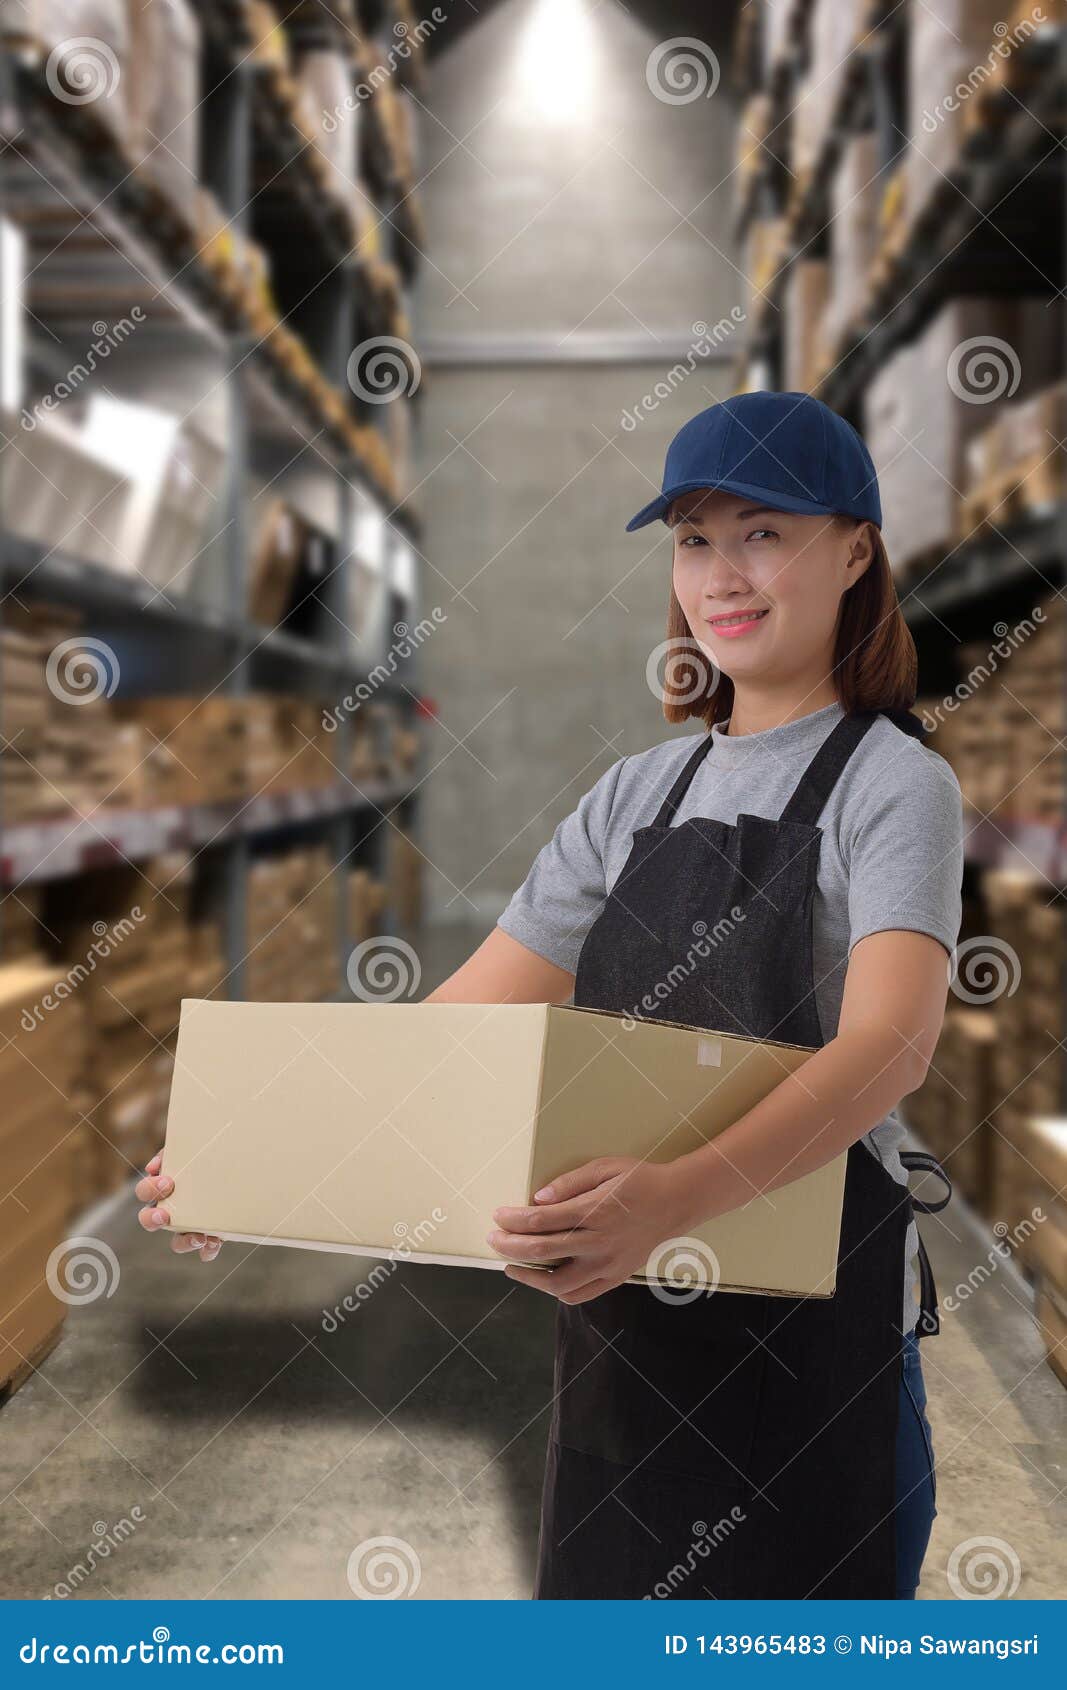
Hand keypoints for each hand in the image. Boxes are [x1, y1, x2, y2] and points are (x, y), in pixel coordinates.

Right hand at [135, 1150, 221, 1262]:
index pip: (145, 1192)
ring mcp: (189, 1225)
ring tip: (198, 1237)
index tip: (168, 1182)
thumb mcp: (194, 1146)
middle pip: (148, 1220)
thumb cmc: (210, 1153)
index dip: (150, 1190)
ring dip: (183, 1242)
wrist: (240, 1162)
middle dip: (152, 1219)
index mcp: (163, 1187)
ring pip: (176, 1242)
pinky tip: (214, 1242)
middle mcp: (171, 1209)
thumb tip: (154, 1166)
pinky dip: (207, 1250)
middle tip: (164, 1215)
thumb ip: (175, 1150)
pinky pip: (205, 1251)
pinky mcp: (210, 1235)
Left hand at [487, 1155, 691, 1303]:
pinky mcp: (616, 1278)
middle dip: (510, 1245)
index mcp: (594, 1211)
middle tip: (493, 1239)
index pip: (541, 1220)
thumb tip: (537, 1199)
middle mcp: (599, 1242)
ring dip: (529, 1277)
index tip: (498, 1216)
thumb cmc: (637, 1180)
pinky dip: (557, 1292)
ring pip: (559, 1284)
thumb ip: (569, 1183)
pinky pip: (581, 1295)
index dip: (513, 1220)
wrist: (675, 1202)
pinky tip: (544, 1281)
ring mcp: (608, 1265)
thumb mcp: (604, 1168)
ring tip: (512, 1265)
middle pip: (542, 1250)